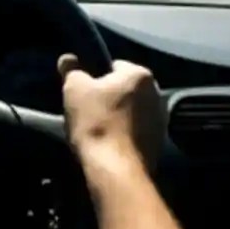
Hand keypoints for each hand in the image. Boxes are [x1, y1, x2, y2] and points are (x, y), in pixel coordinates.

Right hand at [58, 56, 163, 175]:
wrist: (116, 170)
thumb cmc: (96, 123)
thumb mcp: (75, 90)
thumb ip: (72, 70)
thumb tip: (68, 58)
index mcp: (140, 74)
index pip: (113, 66)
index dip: (94, 79)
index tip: (83, 95)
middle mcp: (157, 93)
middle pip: (124, 90)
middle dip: (108, 98)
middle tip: (88, 114)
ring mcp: (161, 119)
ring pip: (131, 112)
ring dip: (118, 118)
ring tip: (99, 132)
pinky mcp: (159, 142)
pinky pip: (137, 132)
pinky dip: (125, 135)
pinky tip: (110, 146)